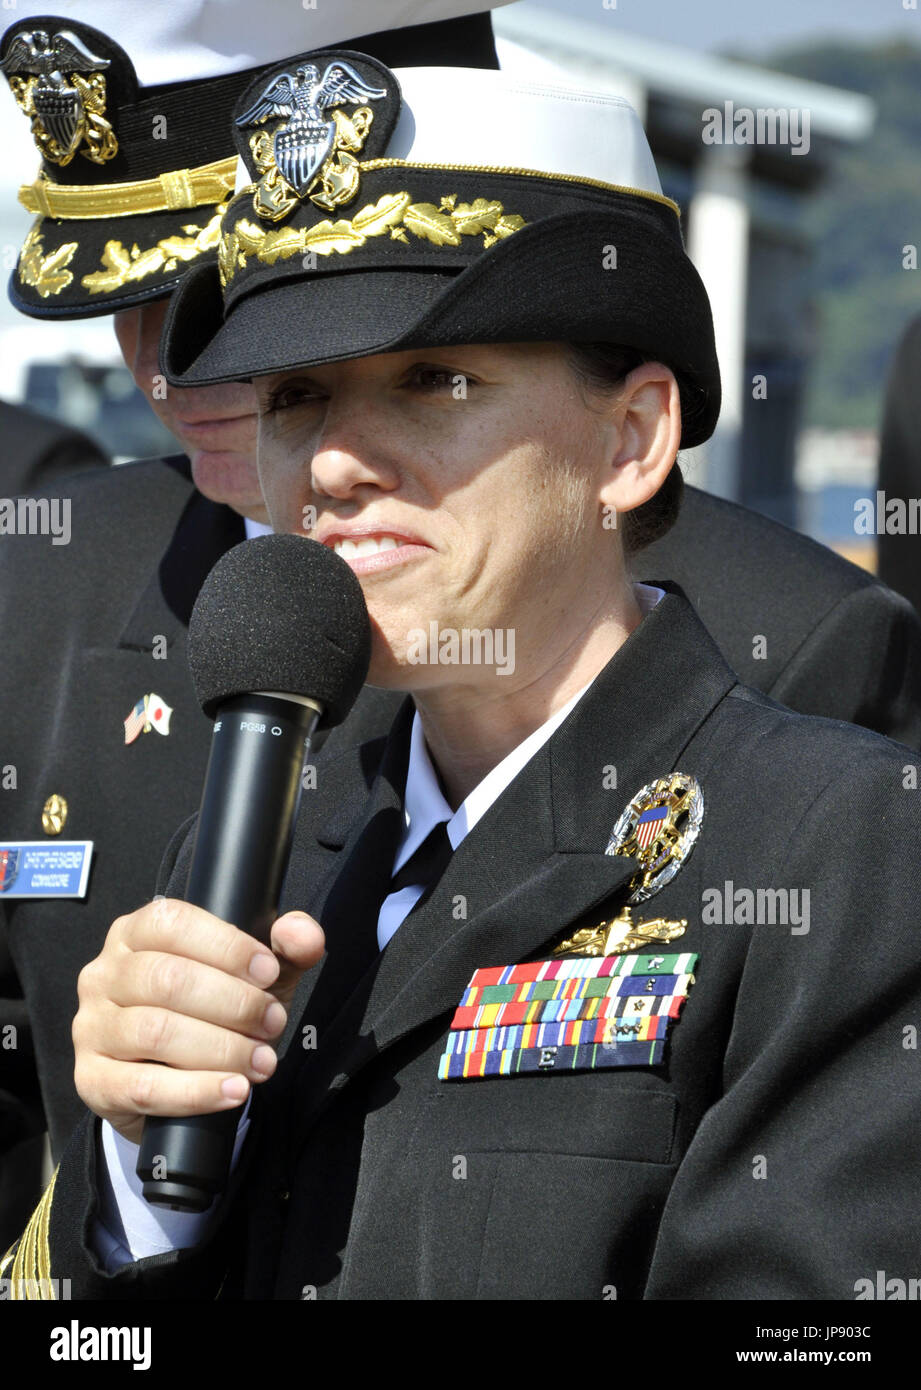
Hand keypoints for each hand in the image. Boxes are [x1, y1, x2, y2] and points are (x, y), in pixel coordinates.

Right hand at [73, 898, 324, 1144]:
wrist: (172, 1083)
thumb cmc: (211, 1013)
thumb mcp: (252, 975)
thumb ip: (284, 947)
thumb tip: (302, 934)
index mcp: (136, 934)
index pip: (173, 923)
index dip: (227, 946)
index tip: (269, 972)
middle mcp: (104, 974)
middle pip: (167, 979)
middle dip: (233, 1003)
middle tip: (273, 1023)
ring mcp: (92, 1027)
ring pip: (155, 1032)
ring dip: (221, 1049)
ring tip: (262, 1062)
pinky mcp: (92, 1080)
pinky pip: (143, 1087)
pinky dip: (197, 1091)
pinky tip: (234, 1091)